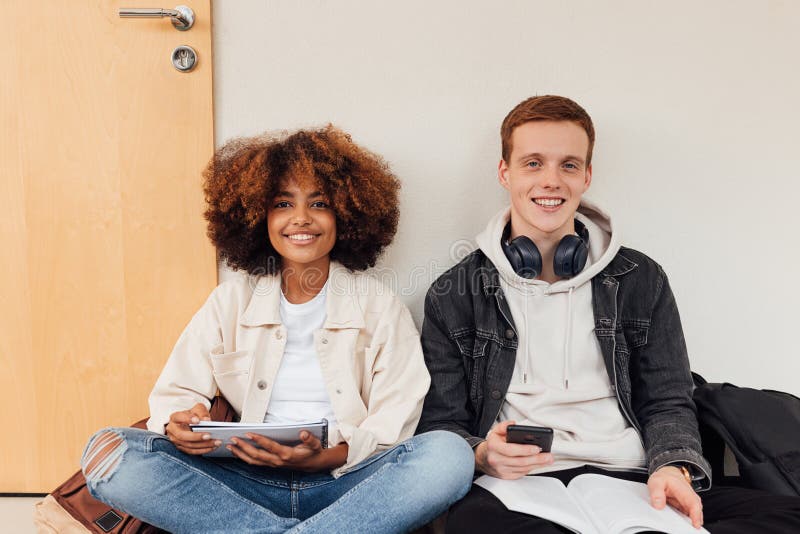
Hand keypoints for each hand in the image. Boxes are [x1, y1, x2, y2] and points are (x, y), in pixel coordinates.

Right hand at [165, 403, 220, 454]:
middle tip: (209, 435)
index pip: (179, 417)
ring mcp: (176, 440)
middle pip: (182, 435)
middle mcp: (172, 430)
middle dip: (196, 437)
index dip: (187, 419)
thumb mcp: (198, 409)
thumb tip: (206, 420)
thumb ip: (202, 412)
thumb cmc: (194, 414)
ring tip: (215, 442)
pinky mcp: (181, 447)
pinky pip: (191, 451)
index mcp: (175, 417)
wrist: (190, 422)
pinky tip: (212, 447)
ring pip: (188, 445)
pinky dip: (202, 450)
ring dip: (203, 445)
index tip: (197, 421)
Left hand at [228, 431, 345, 471]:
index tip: (249, 433)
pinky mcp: (271, 464)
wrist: (313, 464)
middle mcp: (277, 461)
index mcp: (286, 454)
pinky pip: (255, 462)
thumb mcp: (315, 444)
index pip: (270, 447)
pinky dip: (244, 457)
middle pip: (257, 455)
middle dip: (244, 447)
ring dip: (240, 454)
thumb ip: (309, 438)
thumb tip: (303, 433)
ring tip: (230, 446)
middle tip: (233, 439)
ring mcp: (273, 464)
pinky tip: (237, 452)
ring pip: (253, 461)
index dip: (259, 440)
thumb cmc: (312, 452)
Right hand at [474, 420, 553, 478]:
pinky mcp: (506, 476)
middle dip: (536, 459)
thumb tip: (513, 423)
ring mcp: (501, 470)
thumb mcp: (495, 431)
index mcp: (493, 447)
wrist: (483, 459)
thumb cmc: (493, 444)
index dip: (525, 450)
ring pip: (522, 469)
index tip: (537, 448)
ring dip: (537, 464)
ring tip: (548, 459)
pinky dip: (531, 468)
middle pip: (520, 461)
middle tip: (548, 456)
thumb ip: (504, 426)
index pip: (511, 450)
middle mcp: (496, 460)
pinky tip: (539, 464)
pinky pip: (521, 473)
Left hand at [648, 466, 702, 528]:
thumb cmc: (664, 477)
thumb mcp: (656, 481)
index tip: (695, 525)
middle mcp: (690, 497)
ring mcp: (689, 503)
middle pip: (696, 512)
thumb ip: (656, 493)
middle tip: (687, 530)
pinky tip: (679, 525)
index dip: (696, 515)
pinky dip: (685, 521)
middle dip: (694, 522)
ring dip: (689, 522)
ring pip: (692, 515)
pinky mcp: (686, 507)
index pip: (694, 504)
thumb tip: (658, 505)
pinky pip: (687, 516)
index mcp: (684, 490)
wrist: (668, 474)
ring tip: (682, 529)